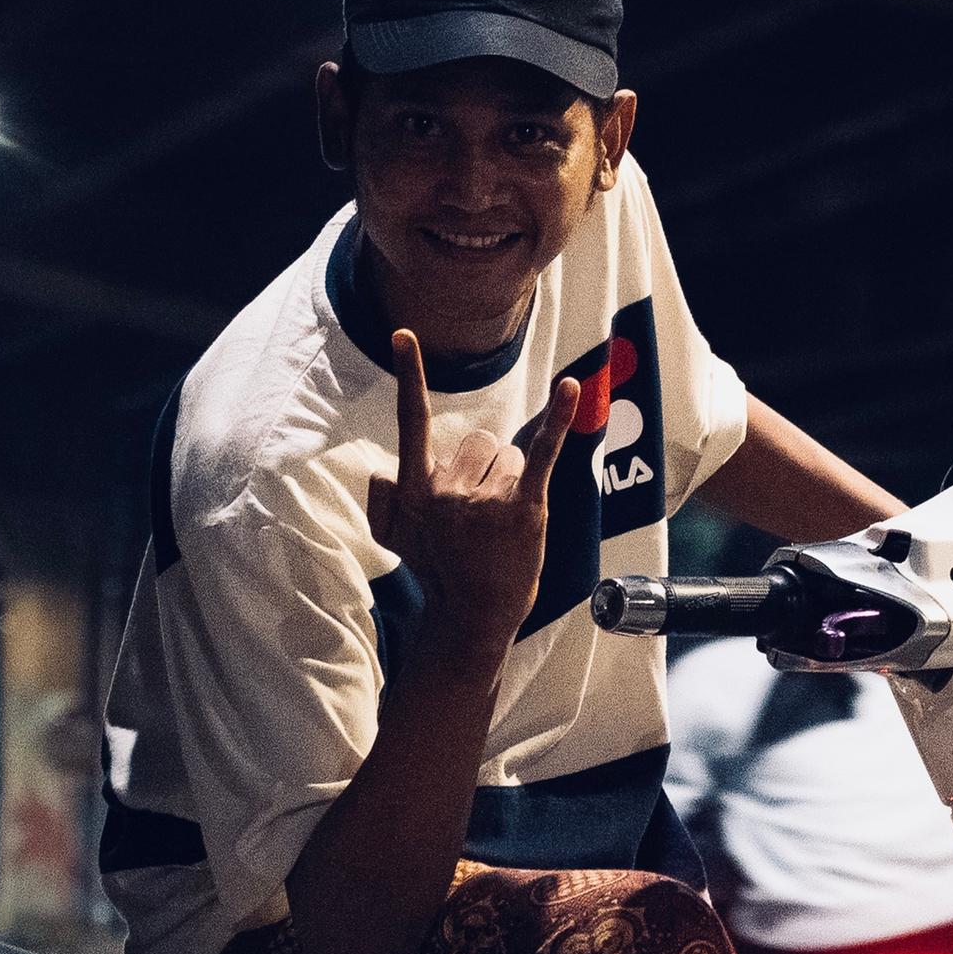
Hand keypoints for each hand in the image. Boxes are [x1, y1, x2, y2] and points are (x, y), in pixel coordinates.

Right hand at [358, 329, 586, 685]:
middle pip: (478, 441)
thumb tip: (387, 469)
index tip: (405, 334)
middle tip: (483, 516)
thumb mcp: (392, 539)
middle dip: (486, 469)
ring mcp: (483, 499)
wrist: (471, 619)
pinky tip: (571, 387)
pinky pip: (541, 452)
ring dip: (512, 479)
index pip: (412, 421)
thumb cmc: (438, 574)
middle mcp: (445, 489)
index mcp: (413, 489)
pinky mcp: (521, 507)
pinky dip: (559, 419)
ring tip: (503, 523)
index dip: (410, 375)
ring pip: (507, 455)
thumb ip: (382, 498)